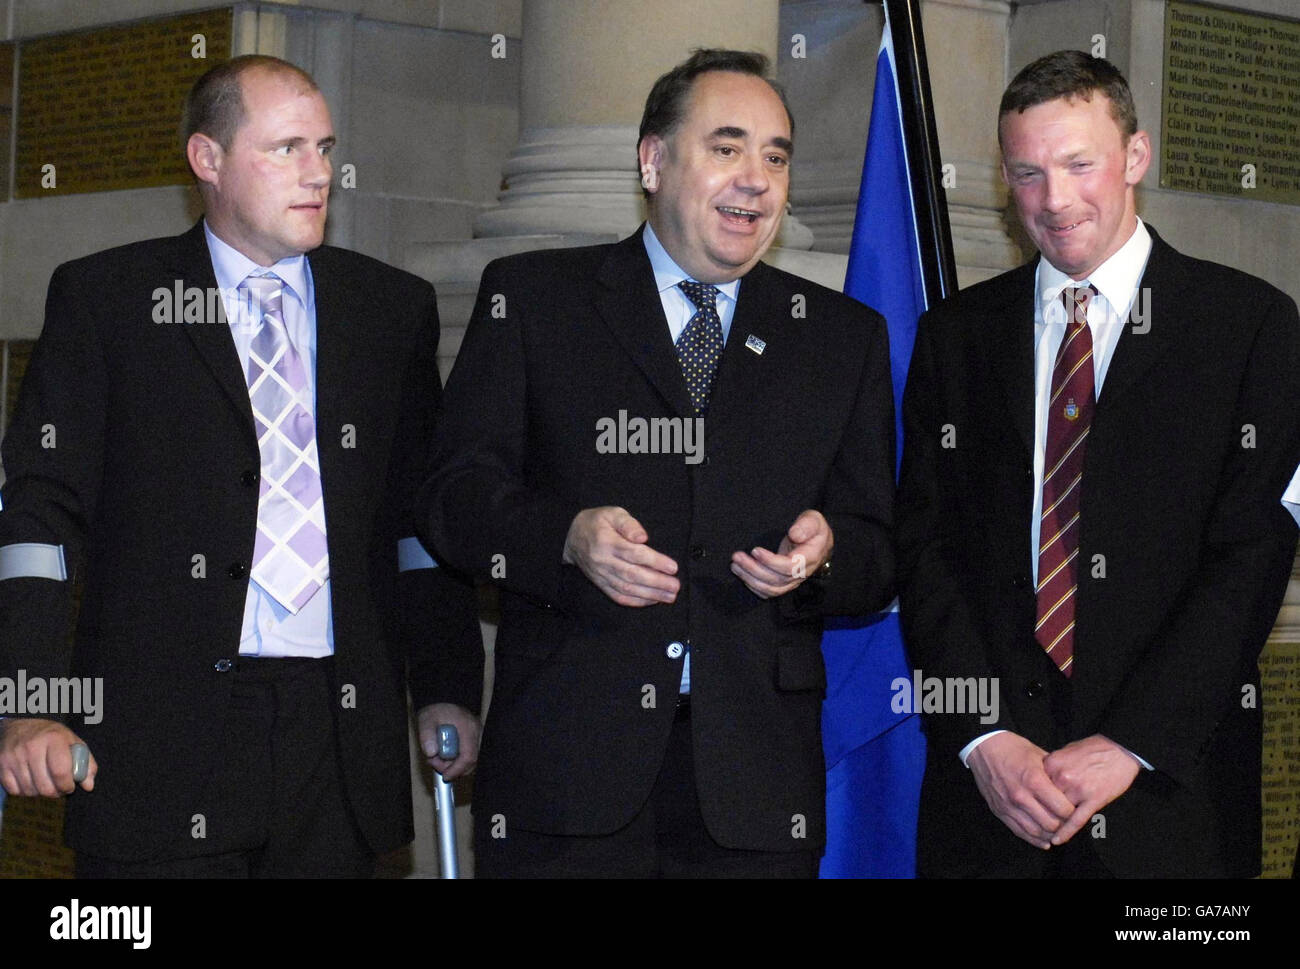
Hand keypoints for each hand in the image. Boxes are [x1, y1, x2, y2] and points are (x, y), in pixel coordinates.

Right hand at [0, 718, 96, 795]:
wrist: (18, 727)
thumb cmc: (51, 736)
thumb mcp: (72, 742)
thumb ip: (85, 763)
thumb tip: (88, 786)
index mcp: (54, 738)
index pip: (61, 771)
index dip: (67, 785)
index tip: (70, 787)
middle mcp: (32, 747)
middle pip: (44, 786)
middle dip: (55, 793)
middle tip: (59, 789)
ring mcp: (14, 757)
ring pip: (30, 790)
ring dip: (40, 793)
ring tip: (46, 784)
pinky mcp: (2, 765)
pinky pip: (15, 791)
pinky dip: (25, 792)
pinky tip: (32, 782)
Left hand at [416, 703, 480, 780]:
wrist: (444, 699)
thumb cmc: (436, 710)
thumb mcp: (426, 720)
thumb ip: (426, 735)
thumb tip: (431, 753)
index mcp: (467, 728)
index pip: (469, 756)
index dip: (457, 769)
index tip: (445, 776)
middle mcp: (477, 733)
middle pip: (472, 761)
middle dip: (454, 769)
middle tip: (436, 764)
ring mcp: (477, 735)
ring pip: (471, 759)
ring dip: (454, 765)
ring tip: (437, 758)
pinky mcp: (474, 738)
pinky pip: (469, 754)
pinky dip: (458, 759)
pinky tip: (445, 755)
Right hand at [563, 506, 678, 606]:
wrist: (572, 538)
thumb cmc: (598, 523)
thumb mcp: (612, 513)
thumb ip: (628, 523)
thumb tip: (643, 537)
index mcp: (606, 541)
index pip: (634, 554)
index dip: (655, 561)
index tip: (673, 567)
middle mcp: (603, 561)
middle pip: (632, 574)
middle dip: (657, 582)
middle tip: (676, 586)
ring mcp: (601, 575)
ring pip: (627, 589)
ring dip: (650, 595)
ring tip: (670, 596)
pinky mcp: (601, 584)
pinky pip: (619, 596)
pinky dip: (637, 601)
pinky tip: (653, 600)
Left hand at [730, 509, 832, 598]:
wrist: (818, 543)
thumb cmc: (814, 529)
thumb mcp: (814, 520)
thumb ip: (806, 525)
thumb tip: (794, 534)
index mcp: (809, 559)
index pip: (789, 567)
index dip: (771, 561)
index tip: (755, 550)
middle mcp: (801, 574)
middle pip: (776, 580)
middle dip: (753, 569)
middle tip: (737, 557)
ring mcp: (792, 581)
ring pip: (770, 589)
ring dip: (750, 579)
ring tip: (735, 565)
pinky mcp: (784, 583)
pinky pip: (768, 592)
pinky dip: (753, 586)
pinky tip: (742, 575)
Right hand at [967, 731, 1074, 848]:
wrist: (984, 747)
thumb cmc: (1013, 748)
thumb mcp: (1039, 756)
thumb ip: (1054, 775)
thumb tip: (1071, 788)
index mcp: (1035, 781)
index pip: (1063, 809)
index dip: (1073, 812)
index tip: (1074, 809)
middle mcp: (1021, 796)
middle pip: (1051, 824)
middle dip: (1063, 825)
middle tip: (1067, 821)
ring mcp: (1008, 805)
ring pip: (1036, 832)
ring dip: (1049, 834)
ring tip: (1057, 830)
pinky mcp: (999, 810)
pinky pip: (1019, 831)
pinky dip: (1034, 839)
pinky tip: (1044, 840)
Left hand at [1043, 734, 1140, 845]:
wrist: (1119, 748)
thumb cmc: (1091, 749)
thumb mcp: (1064, 752)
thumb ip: (1051, 767)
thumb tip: (1039, 780)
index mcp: (1052, 764)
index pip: (1035, 787)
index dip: (1033, 798)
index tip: (1028, 806)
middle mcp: (1062, 777)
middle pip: (1045, 801)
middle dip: (1041, 812)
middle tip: (1035, 823)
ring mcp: (1078, 789)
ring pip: (1059, 813)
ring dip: (1053, 823)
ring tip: (1045, 834)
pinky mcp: (1094, 800)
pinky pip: (1076, 821)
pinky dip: (1065, 833)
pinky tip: (1057, 841)